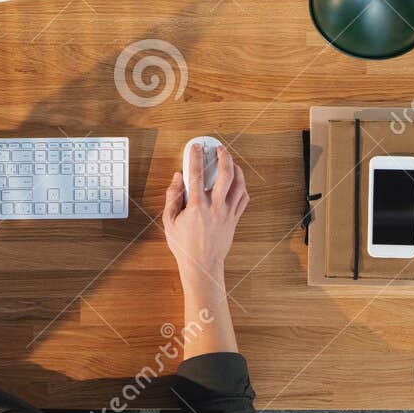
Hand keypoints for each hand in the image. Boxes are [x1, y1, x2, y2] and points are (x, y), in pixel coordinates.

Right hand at [163, 142, 248, 292]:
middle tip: (220, 149)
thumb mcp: (169, 221)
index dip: (195, 157)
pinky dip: (242, 187)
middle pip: (225, 175)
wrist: (202, 265)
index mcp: (196, 207)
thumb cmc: (184, 245)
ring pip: (239, 185)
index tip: (195, 147)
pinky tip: (237, 182)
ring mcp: (227, 213)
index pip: (197, 175)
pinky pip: (243, 199)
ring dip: (236, 169)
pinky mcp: (234, 219)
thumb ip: (172, 197)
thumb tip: (177, 178)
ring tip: (231, 161)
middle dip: (224, 157)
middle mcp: (215, 207)